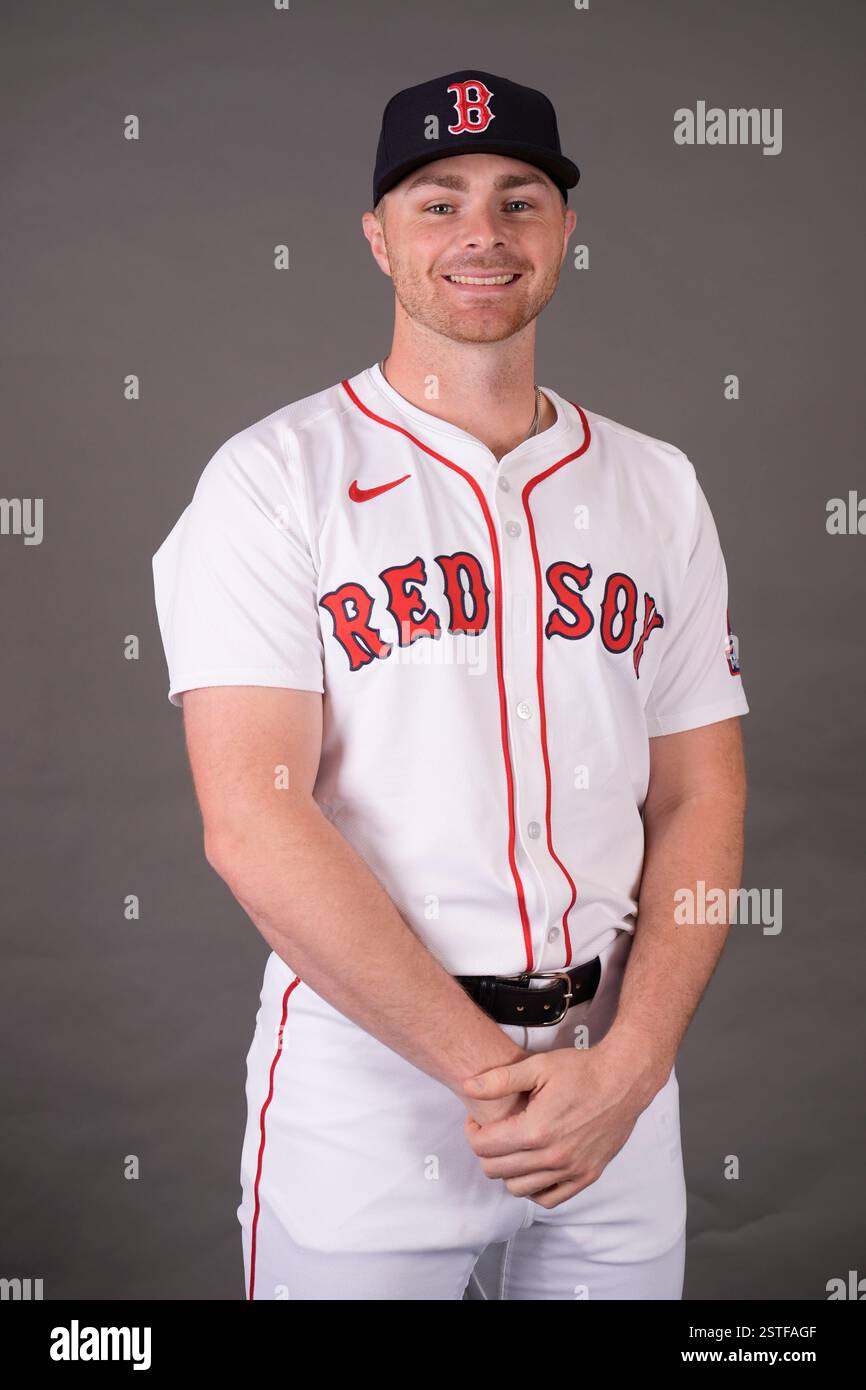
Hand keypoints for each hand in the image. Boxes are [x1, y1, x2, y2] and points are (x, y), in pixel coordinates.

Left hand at [459, 1035, 669, 1208]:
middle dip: (486, 1151)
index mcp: (536, 1130)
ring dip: (508, 1171)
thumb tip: (467, 1086)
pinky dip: (535, 1188)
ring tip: (512, 1147)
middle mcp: (553, 1157)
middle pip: (496, 1171)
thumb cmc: (581, 1070)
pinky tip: (533, 1166)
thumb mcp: (537, 1066)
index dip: (472, 1132)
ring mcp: (571, 1170)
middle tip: (493, 1132)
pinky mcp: (587, 1176)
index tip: (477, 1120)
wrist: (623, 1080)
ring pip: (519, 1189)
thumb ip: (499, 1079)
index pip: (483, 1148)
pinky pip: (549, 1199)